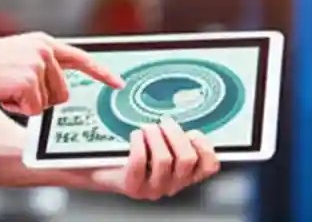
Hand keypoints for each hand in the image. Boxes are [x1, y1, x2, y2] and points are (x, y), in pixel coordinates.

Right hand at [0, 32, 123, 115]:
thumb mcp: (16, 57)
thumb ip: (40, 66)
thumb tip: (57, 92)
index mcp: (42, 42)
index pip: (80, 57)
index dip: (101, 72)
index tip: (118, 83)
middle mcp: (44, 50)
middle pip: (62, 93)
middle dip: (41, 100)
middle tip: (14, 89)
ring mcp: (38, 65)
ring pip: (47, 104)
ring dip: (26, 104)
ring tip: (4, 87)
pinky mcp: (28, 81)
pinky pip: (32, 111)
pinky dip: (16, 109)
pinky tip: (1, 93)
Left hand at [91, 117, 219, 200]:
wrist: (102, 169)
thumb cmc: (133, 154)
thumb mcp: (160, 147)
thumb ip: (176, 140)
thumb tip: (180, 122)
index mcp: (184, 176)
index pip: (209, 166)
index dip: (204, 146)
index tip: (191, 132)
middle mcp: (172, 185)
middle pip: (187, 159)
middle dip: (175, 133)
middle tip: (163, 123)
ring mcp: (152, 189)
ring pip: (164, 159)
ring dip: (155, 135)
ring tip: (147, 128)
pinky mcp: (132, 186)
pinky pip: (140, 160)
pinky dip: (138, 142)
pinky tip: (135, 135)